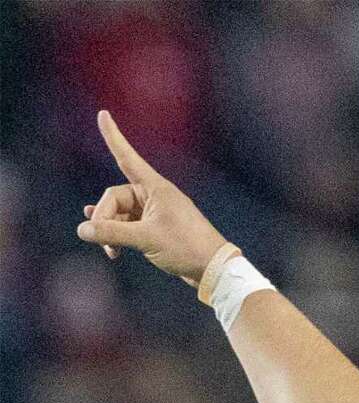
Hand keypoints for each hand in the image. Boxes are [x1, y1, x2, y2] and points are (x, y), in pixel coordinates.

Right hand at [77, 110, 226, 285]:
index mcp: (155, 187)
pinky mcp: (157, 228)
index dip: (113, 137)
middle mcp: (154, 195)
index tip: (103, 114)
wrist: (213, 269)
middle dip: (105, 218)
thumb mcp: (145, 239)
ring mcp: (155, 212)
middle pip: (116, 198)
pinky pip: (131, 226)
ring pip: (121, 215)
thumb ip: (111, 233)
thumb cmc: (185, 247)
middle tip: (100, 239)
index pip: (127, 158)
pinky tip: (109, 244)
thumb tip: (82, 230)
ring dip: (111, 231)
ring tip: (110, 251)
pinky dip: (120, 234)